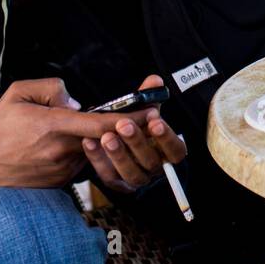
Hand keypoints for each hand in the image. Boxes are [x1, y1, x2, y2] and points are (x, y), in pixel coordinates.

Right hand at [0, 78, 156, 195]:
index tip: (152, 111)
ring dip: (96, 138)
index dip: (132, 118)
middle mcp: (63, 151)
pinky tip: (62, 145)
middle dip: (122, 125)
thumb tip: (75, 100)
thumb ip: (51, 86)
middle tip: (135, 113)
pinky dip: (81, 150)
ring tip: (71, 129)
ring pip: (93, 148)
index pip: (103, 123)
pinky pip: (81, 161)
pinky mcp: (62, 182)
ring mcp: (64, 169)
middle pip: (105, 137)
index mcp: (54, 126)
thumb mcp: (18, 93)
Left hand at [82, 75, 187, 193]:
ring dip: (119, 154)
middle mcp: (154, 167)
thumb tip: (155, 80)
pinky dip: (98, 158)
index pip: (176, 150)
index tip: (154, 120)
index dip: (167, 137)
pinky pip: (109, 175)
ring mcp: (136, 177)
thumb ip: (147, 96)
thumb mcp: (141, 109)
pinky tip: (89, 142)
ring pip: (131, 173)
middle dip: (137, 142)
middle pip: (151, 161)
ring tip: (106, 136)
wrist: (110, 142)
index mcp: (166, 150)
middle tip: (123, 124)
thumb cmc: (134, 123)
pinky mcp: (117, 183)